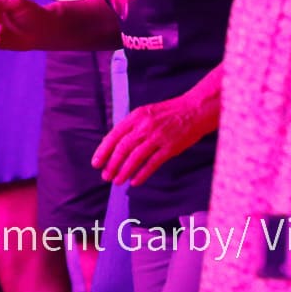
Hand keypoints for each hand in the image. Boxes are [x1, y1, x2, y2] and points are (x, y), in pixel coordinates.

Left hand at [94, 92, 212, 185]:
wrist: (194, 109)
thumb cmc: (170, 112)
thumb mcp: (146, 112)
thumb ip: (132, 126)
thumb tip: (116, 144)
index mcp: (136, 116)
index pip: (114, 135)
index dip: (103, 151)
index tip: (96, 163)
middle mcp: (145, 126)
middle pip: (122, 148)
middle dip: (112, 164)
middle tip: (105, 176)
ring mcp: (157, 137)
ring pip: (135, 158)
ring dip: (124, 171)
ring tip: (117, 181)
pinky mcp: (170, 148)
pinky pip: (152, 164)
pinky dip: (142, 174)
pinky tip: (135, 181)